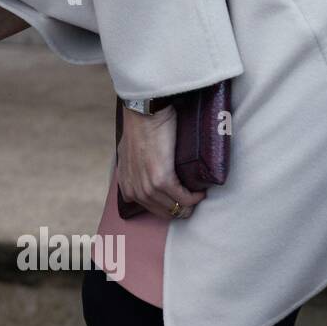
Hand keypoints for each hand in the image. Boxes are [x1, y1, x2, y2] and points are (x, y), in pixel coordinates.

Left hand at [116, 104, 206, 218]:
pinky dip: (194, 197)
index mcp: (126, 185)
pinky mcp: (162, 180)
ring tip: (198, 195)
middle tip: (193, 200)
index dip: (166, 206)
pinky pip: (183, 199)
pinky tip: (200, 191)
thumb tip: (143, 173)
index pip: (149, 208)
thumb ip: (133, 169)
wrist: (144, 113)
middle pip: (163, 212)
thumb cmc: (139, 127)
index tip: (179, 199)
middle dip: (180, 209)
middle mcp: (135, 190)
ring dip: (189, 204)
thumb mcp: (128, 154)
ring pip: (174, 208)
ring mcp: (147, 187)